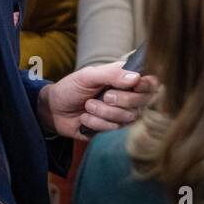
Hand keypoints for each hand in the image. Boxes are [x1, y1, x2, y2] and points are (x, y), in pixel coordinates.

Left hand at [36, 62, 158, 138]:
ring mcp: (122, 114)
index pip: (150, 83)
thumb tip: (137, 78)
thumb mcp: (88, 75)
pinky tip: (85, 118)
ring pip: (127, 117)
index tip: (134, 85)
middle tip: (103, 96)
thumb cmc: (71, 88)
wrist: (54, 110)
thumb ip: (112, 74)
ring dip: (102, 112)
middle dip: (120, 100)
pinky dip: (95, 123)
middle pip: (141, 102)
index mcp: (125, 79)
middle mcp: (128, 97)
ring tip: (88, 106)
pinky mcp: (112, 130)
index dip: (146, 86)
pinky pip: (113, 129)